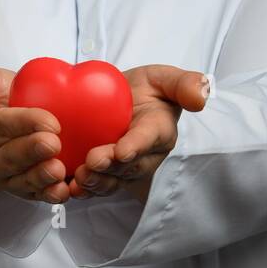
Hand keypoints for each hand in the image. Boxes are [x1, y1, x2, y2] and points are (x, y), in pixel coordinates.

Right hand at [0, 68, 71, 203]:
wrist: (10, 114)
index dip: (22, 123)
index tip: (48, 119)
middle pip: (9, 157)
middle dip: (31, 152)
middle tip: (53, 143)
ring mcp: (2, 178)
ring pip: (21, 180)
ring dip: (40, 177)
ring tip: (58, 170)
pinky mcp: (21, 190)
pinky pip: (34, 196)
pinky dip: (49, 195)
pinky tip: (63, 191)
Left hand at [69, 65, 209, 203]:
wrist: (121, 100)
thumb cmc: (147, 89)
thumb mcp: (164, 78)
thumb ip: (184, 83)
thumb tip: (201, 96)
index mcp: (159, 131)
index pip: (150, 138)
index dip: (137, 145)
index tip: (123, 150)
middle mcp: (144, 156)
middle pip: (128, 166)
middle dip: (111, 167)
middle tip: (93, 161)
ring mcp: (123, 169)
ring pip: (111, 181)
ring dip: (95, 182)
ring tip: (79, 177)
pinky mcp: (104, 174)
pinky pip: (94, 186)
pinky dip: (80, 190)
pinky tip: (65, 188)